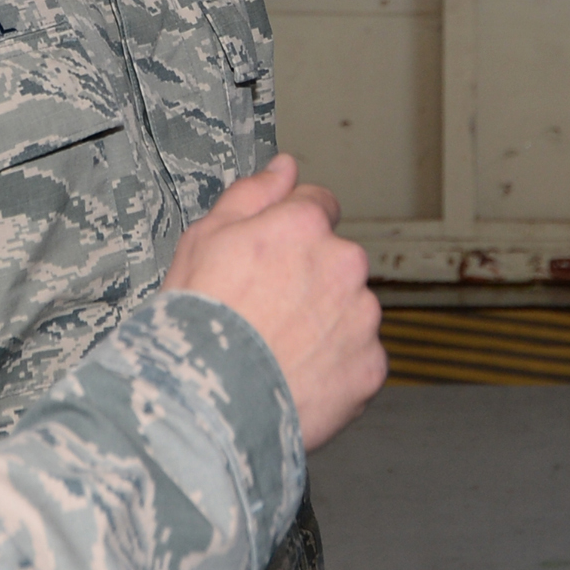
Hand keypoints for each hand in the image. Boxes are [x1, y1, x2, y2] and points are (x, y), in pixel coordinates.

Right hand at [168, 154, 383, 450]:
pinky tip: (295, 374)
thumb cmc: (199, 319)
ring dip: (325, 323)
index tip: (272, 258)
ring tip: (277, 349)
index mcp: (304, 226)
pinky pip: (358, 358)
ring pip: (349, 310)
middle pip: (336, 261)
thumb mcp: (204, 238)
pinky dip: (335, 366)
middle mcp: (343, 265)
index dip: (291, 231)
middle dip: (309, 279)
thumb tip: (283, 167)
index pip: (318, 206)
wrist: (208, 402)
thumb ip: (251, 194)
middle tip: (265, 311)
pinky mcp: (370, 367)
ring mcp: (361, 318)